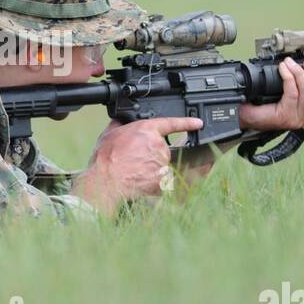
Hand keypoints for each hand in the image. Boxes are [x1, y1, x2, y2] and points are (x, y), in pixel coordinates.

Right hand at [73, 117, 203, 211]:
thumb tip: (122, 120)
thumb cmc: (105, 159)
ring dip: (150, 169)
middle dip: (150, 155)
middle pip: (161, 149)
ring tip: (132, 171)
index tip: (198, 123)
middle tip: (132, 160)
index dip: (186, 123)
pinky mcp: (163, 179)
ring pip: (160, 165)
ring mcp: (162, 162)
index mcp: (146, 129)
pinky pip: (160, 180)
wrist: (107, 181)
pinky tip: (138, 181)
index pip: (171, 123)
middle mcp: (158, 144)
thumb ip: (120, 125)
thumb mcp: (108, 134)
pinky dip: (151, 182)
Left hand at [238, 58, 303, 131]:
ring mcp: (296, 118)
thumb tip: (300, 63)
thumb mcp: (282, 93)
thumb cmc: (260, 102)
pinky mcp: (285, 117)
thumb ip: (296, 84)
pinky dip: (289, 78)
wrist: (240, 114)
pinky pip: (292, 93)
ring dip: (300, 73)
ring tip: (290, 63)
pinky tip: (284, 69)